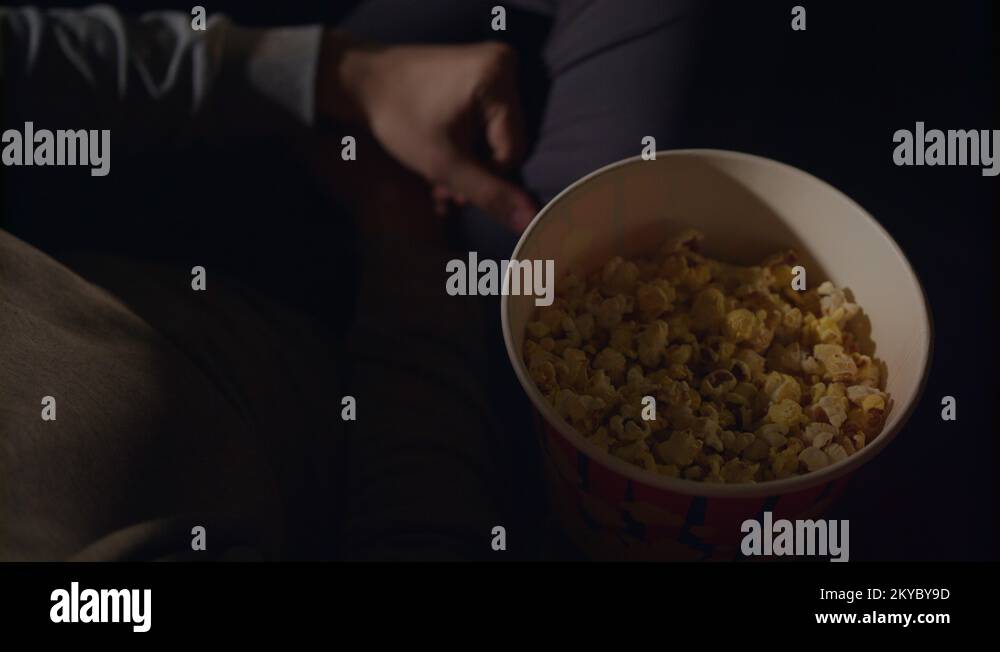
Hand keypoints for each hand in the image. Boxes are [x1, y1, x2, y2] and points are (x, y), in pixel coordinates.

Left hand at [318, 36, 537, 230]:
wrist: (365, 82)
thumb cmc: (399, 118)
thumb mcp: (444, 163)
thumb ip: (489, 194)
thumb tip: (530, 222)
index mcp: (499, 77)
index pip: (513, 151)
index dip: (485, 177)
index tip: (452, 189)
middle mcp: (505, 64)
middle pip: (507, 142)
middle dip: (477, 170)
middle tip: (443, 189)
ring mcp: (494, 66)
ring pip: (496, 137)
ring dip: (471, 163)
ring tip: (439, 176)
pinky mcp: (483, 73)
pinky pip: (489, 122)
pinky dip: (469, 144)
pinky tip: (447, 154)